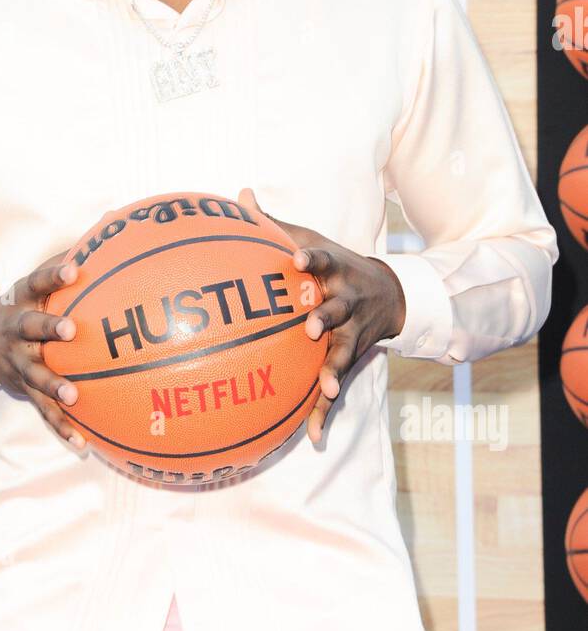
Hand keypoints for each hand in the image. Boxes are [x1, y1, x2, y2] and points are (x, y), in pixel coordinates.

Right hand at [0, 251, 88, 458]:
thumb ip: (66, 260)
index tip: (74, 269)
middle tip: (71, 331)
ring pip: (35, 374)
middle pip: (30, 328)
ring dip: (54, 385)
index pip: (37, 282)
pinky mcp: (23, 390)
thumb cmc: (21, 307)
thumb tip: (108, 226)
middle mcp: (16, 331)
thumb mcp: (32, 283)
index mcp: (21, 301)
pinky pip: (44, 411)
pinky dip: (62, 426)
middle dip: (49, 328)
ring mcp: (18, 363)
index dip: (54, 275)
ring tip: (74, 395)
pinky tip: (82, 443)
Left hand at [237, 187, 405, 442]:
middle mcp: (345, 301)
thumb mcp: (311, 240)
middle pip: (337, 309)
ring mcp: (351, 332)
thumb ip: (273, 224)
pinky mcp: (349, 358)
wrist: (390, 293)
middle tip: (311, 326)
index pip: (321, 261)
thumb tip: (239, 194)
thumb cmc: (334, 265)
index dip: (311, 261)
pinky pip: (334, 387)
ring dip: (333, 368)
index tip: (296, 261)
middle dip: (326, 317)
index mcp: (332, 271)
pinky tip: (313, 436)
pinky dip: (324, 411)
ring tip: (326, 386)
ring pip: (342, 352)